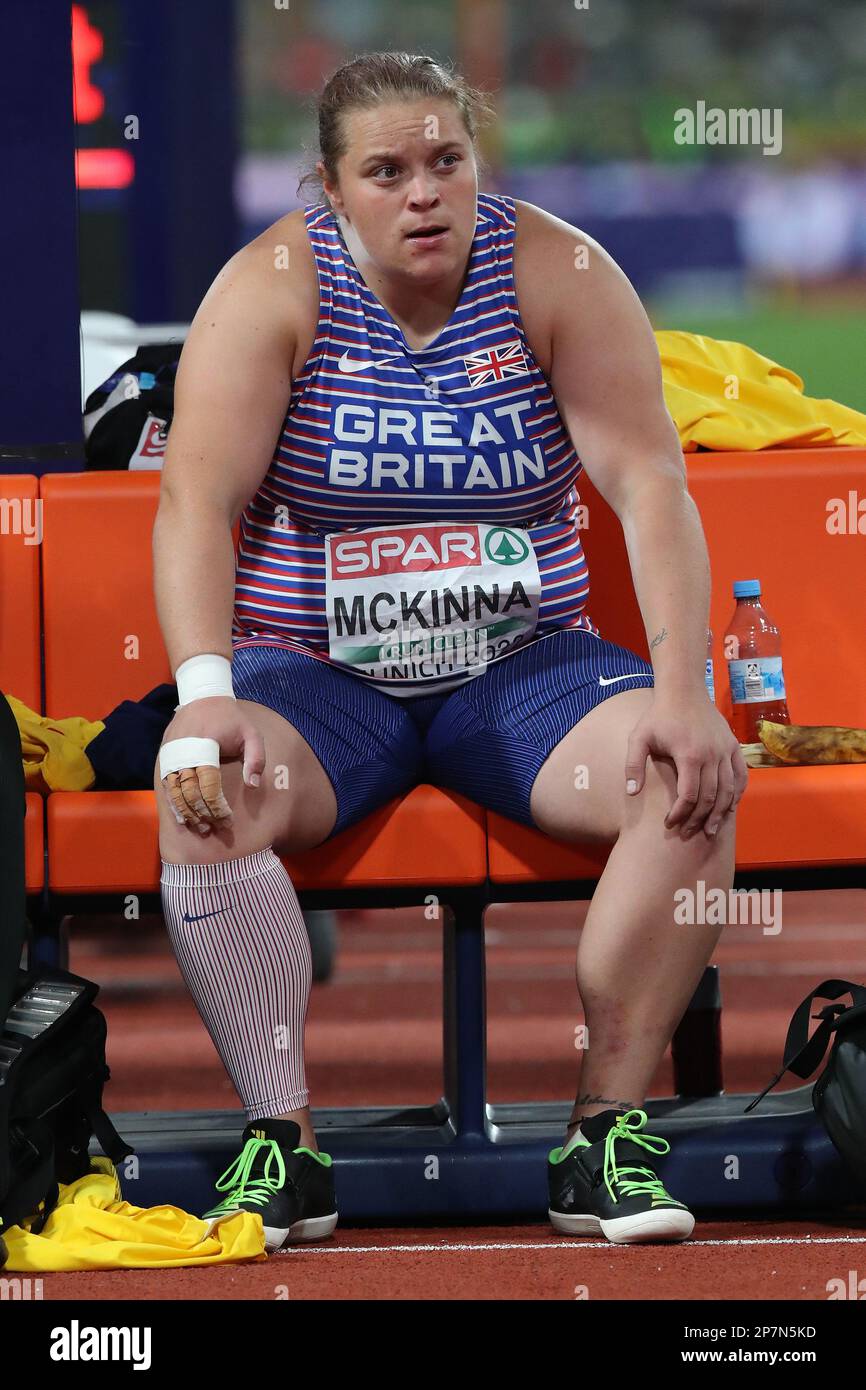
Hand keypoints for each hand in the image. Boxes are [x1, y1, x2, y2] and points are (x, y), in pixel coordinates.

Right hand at [159, 698, 265, 831]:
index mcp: (205, 745)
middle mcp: (183, 750)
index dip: (216, 805)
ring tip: (199, 827)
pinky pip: (166, 784)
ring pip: (174, 791)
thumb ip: (256, 758)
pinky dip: (174, 802)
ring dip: (186, 812)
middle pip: (189, 791)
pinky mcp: (165, 756)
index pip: (208, 784)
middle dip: (201, 813)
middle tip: (213, 828)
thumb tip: (252, 785)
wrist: (202, 698)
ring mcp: (171, 754)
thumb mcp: (251, 733)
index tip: (226, 819)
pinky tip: (183, 816)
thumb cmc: (231, 719)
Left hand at [624, 692, 747, 837]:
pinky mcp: (733, 746)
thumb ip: (633, 765)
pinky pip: (741, 776)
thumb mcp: (639, 737)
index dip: (680, 814)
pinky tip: (729, 808)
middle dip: (700, 819)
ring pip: (729, 790)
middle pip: (711, 797)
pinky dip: (737, 794)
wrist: (684, 690)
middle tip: (689, 833)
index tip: (669, 824)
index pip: (689, 795)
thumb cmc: (658, 715)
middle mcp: (712, 754)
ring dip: (721, 813)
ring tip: (711, 830)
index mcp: (689, 754)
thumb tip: (631, 793)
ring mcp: (726, 750)